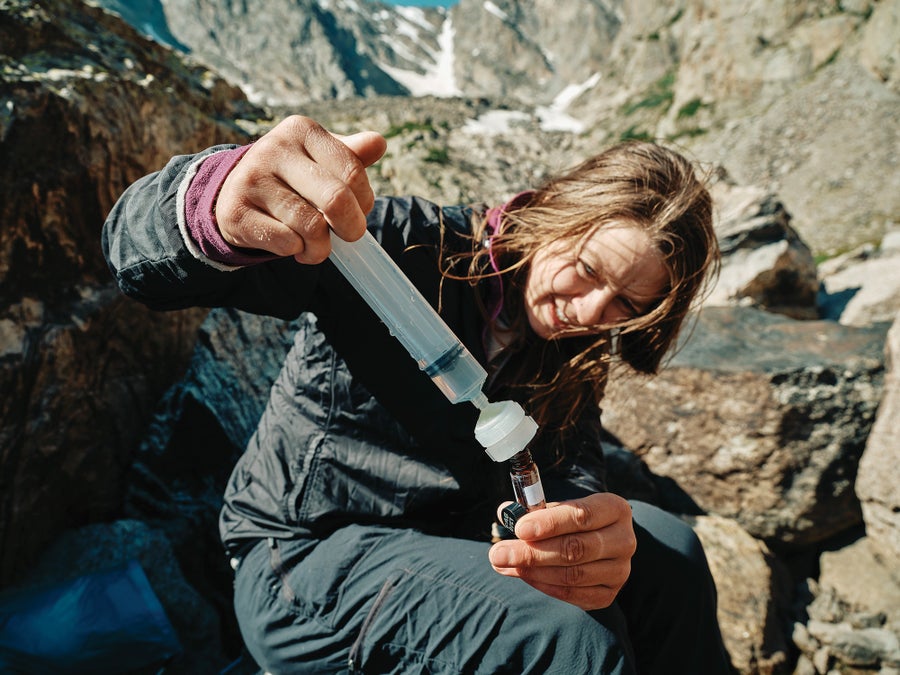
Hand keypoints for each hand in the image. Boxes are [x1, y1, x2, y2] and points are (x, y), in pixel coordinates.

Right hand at [215, 115, 386, 263]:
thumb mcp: (321, 160)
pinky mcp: (236, 212)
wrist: (236, 194)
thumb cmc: (293, 179)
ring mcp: (251, 180)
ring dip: (322, 247)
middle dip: (352, 227)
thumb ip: (352, 155)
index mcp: (301, 130)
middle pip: (336, 199)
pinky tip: (292, 245)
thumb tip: (378, 143)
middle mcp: (273, 149)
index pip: (353, 172)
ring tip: (316, 245)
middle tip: (349, 234)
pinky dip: (297, 251)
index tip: (358, 209)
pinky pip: (287, 243)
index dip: (364, 201)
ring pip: (312, 227)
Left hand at [488, 493, 635, 610]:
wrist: (600, 542)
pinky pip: (572, 593)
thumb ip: (534, 510)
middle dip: (532, 552)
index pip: (582, 516)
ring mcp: (620, 570)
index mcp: (614, 508)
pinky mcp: (609, 594)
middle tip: (499, 553)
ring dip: (532, 571)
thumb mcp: (560, 508)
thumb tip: (504, 512)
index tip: (519, 528)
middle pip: (575, 549)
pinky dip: (543, 585)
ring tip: (503, 564)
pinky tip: (522, 575)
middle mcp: (624, 540)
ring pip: (572, 574)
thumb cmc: (573, 520)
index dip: (549, 523)